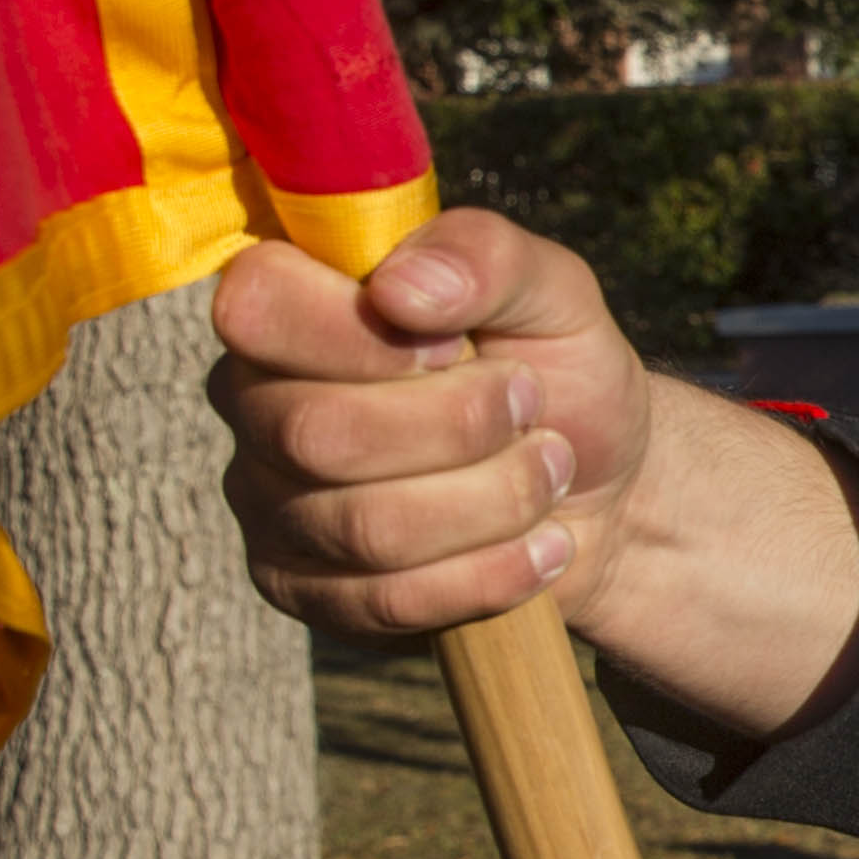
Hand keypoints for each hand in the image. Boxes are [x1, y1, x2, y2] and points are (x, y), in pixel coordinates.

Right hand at [205, 211, 858, 736]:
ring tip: (549, 470)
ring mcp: (269, 502)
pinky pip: (384, 602)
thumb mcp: (552, 291)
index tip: (457, 344)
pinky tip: (542, 544)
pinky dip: (491, 574)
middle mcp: (257, 400)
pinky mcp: (305, 590)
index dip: (362, 335)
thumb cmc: (557, 371)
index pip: (258, 304)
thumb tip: (401, 285)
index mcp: (293, 303)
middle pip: (318, 434)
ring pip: (364, 527)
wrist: (600, 489)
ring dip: (493, 501)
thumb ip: (486, 257)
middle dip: (460, 428)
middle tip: (531, 409)